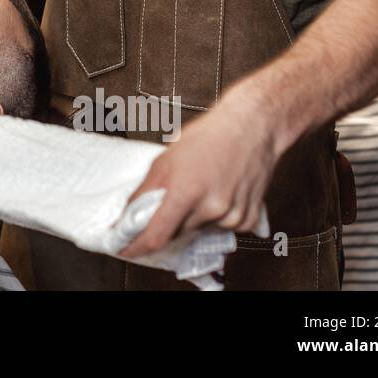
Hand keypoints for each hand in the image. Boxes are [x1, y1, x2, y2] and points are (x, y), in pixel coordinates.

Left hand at [116, 91, 278, 258]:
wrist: (251, 128)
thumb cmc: (210, 136)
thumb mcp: (166, 158)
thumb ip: (148, 189)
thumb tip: (130, 211)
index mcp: (187, 191)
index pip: (156, 235)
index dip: (137, 247)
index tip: (125, 249)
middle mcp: (211, 208)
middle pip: (176, 233)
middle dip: (166, 224)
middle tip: (166, 204)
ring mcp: (231, 216)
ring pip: (198, 231)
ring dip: (191, 219)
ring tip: (198, 188)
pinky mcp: (246, 220)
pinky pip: (220, 229)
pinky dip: (213, 218)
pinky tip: (216, 193)